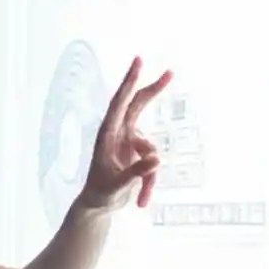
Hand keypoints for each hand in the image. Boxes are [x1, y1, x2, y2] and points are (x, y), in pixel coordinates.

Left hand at [78, 56, 172, 211]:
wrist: (97, 207)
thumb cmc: (100, 194)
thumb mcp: (116, 186)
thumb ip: (135, 173)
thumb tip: (156, 159)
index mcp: (107, 135)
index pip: (119, 103)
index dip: (129, 82)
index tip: (139, 62)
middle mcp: (117, 134)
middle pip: (138, 106)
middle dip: (153, 90)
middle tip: (170, 72)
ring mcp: (128, 144)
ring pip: (151, 150)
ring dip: (150, 176)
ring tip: (140, 199)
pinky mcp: (137, 155)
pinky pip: (152, 165)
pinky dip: (149, 184)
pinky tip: (141, 203)